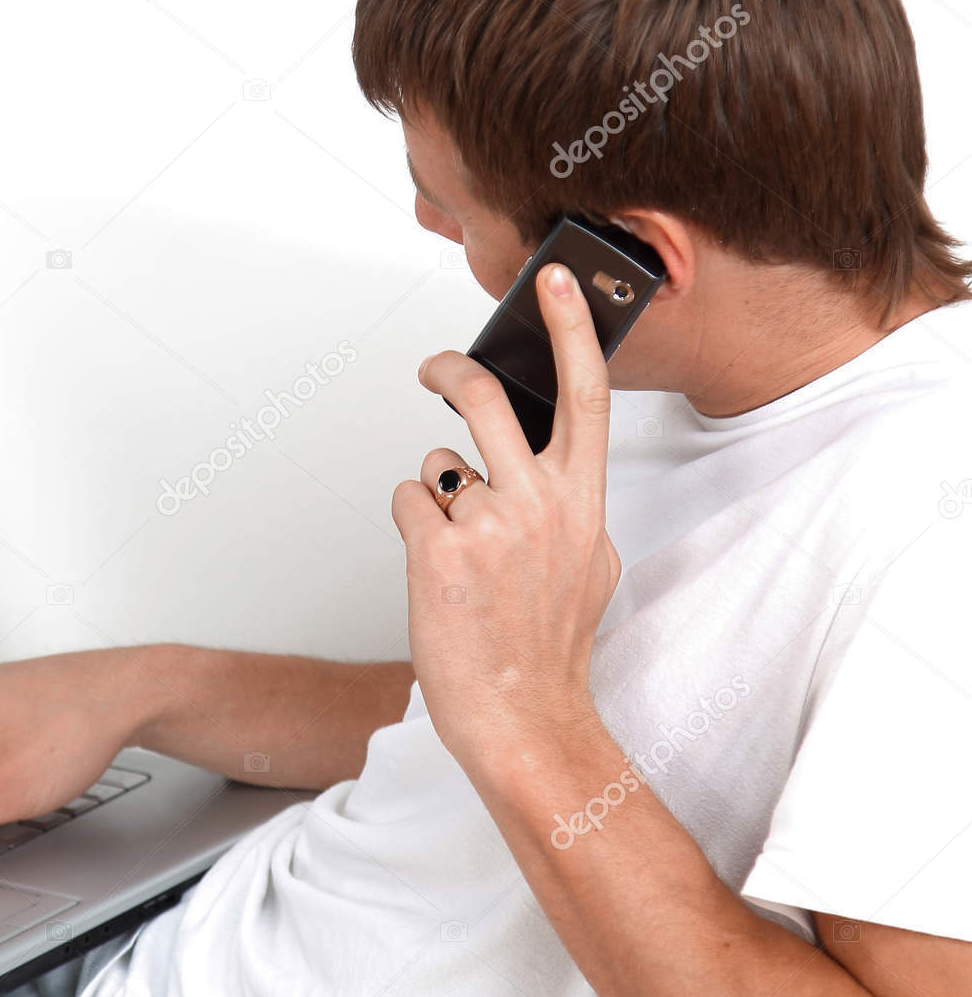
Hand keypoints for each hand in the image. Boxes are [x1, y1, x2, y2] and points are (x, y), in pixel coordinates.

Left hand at [392, 264, 620, 769]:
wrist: (523, 717)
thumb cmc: (549, 647)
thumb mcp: (588, 565)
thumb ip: (568, 506)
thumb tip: (543, 468)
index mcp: (584, 503)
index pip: (585, 394)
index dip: (570, 327)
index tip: (555, 279)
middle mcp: (540, 503)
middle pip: (484, 399)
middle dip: (452, 369)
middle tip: (436, 365)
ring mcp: (487, 526)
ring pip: (436, 460)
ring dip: (436, 489)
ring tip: (457, 550)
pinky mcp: (437, 552)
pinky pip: (408, 501)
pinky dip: (413, 525)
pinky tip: (435, 569)